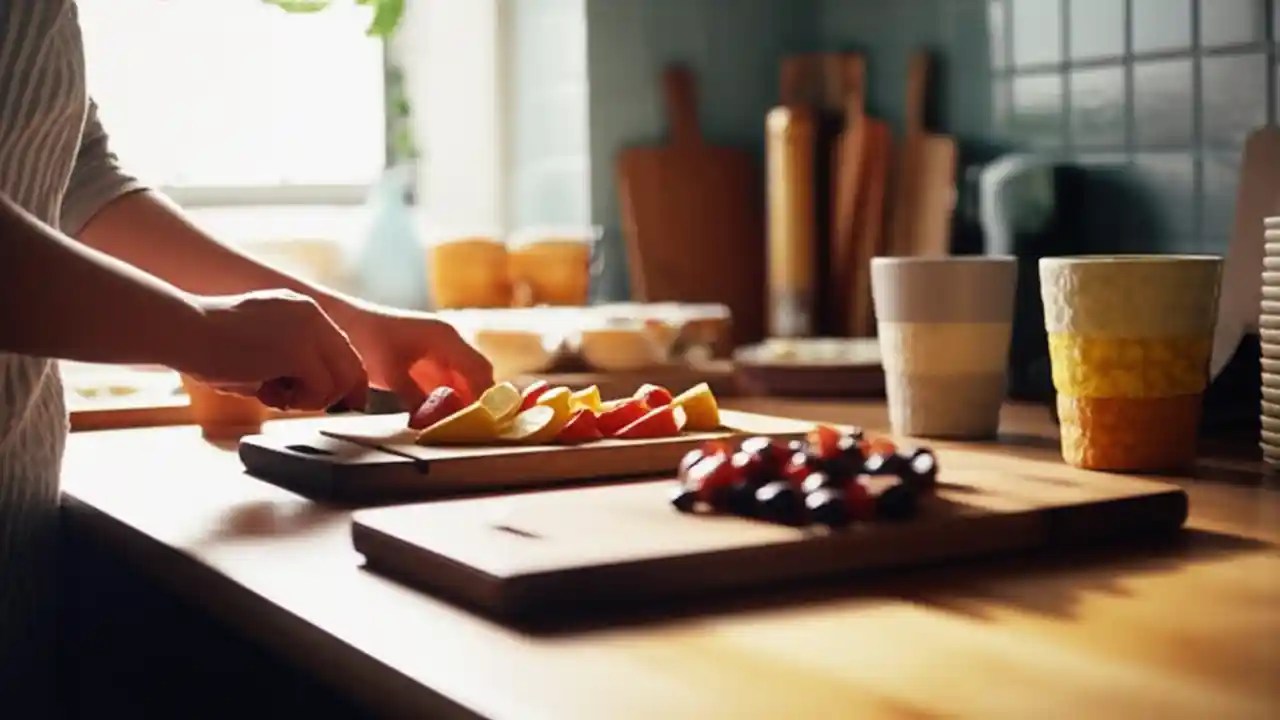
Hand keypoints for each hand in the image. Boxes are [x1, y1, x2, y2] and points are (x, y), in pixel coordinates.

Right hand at [180, 290, 368, 410]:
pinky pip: (322, 389)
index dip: (342, 377)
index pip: (341, 346)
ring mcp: (308, 332)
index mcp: (302, 308)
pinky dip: (301, 401)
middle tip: (307, 405)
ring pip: (340, 379)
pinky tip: (268, 396)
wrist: (183, 331)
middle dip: (337, 393)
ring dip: (312, 399)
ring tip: (276, 397)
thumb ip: (289, 358)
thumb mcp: (260, 341)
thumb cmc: (208, 343)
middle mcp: (312, 314)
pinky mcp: (299, 353)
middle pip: (350, 363)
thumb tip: (315, 391)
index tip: (340, 400)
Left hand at [340, 304, 492, 409]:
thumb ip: (416, 400)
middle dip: (475, 401)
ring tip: (455, 424)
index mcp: (446, 337)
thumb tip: (433, 424)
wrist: (342, 323)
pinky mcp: (429, 358)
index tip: (481, 422)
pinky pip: (448, 381)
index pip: (479, 370)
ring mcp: (440, 348)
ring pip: (464, 380)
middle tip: (470, 428)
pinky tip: (439, 414)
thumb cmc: (367, 341)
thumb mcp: (391, 375)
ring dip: (461, 401)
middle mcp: (449, 340)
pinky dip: (447, 398)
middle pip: (476, 375)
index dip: (483, 397)